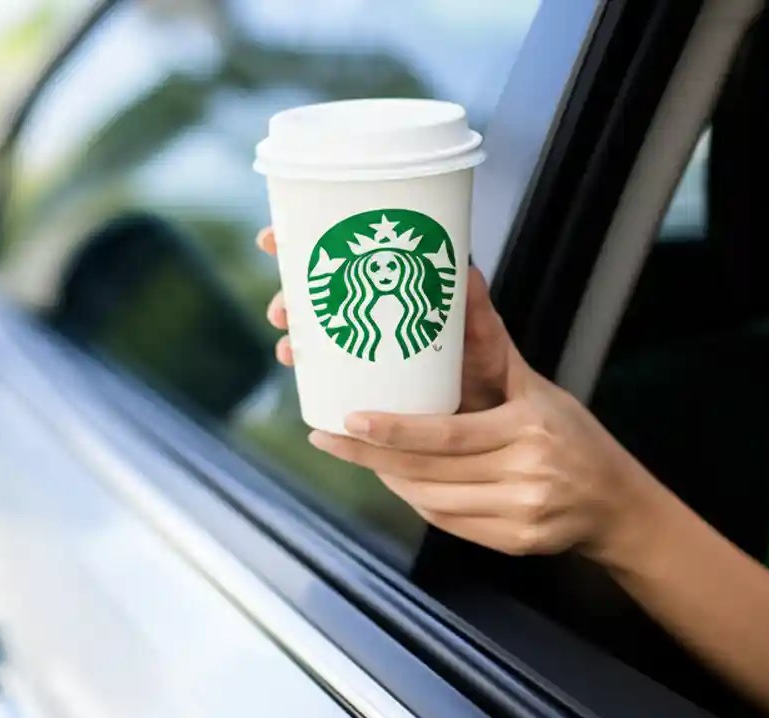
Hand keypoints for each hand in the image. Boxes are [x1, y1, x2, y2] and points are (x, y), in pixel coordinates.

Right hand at [257, 227, 514, 411]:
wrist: (499, 424)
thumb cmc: (492, 368)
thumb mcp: (484, 334)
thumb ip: (476, 308)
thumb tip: (464, 267)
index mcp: (394, 288)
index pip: (340, 256)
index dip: (299, 243)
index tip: (270, 241)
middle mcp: (373, 314)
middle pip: (316, 295)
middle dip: (288, 298)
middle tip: (281, 310)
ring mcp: (367, 351)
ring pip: (316, 336)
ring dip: (294, 338)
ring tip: (290, 349)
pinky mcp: (365, 389)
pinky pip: (326, 377)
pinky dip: (307, 374)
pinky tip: (299, 378)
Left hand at [257, 227, 664, 565]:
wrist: (616, 502)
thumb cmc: (572, 434)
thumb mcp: (534, 384)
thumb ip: (491, 339)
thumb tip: (463, 277)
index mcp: (528, 428)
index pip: (448, 434)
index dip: (395, 431)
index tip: (351, 418)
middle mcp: (525, 474)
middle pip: (430, 471)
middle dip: (371, 456)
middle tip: (328, 439)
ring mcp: (520, 515)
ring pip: (432, 500)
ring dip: (390, 479)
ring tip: (361, 454)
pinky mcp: (514, 543)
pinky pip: (448, 522)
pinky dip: (418, 501)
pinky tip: (399, 480)